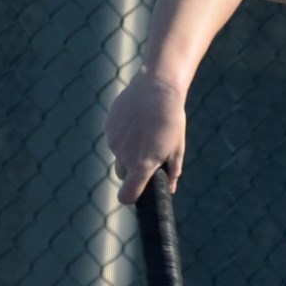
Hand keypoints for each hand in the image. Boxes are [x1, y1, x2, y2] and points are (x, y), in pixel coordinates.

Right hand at [104, 71, 187, 202]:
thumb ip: (172, 172)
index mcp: (142, 166)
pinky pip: (114, 136)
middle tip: (148, 150)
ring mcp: (113, 142)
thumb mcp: (177, 148)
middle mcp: (124, 157)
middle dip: (132, 168)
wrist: (157, 88)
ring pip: (119, 152)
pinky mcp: (108, 126)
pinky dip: (123, 132)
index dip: (130, 197)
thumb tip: (170, 189)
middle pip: (123, 173)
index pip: (127, 195)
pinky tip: (136, 118)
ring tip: (145, 128)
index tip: (135, 193)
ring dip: (128, 147)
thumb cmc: (171, 120)